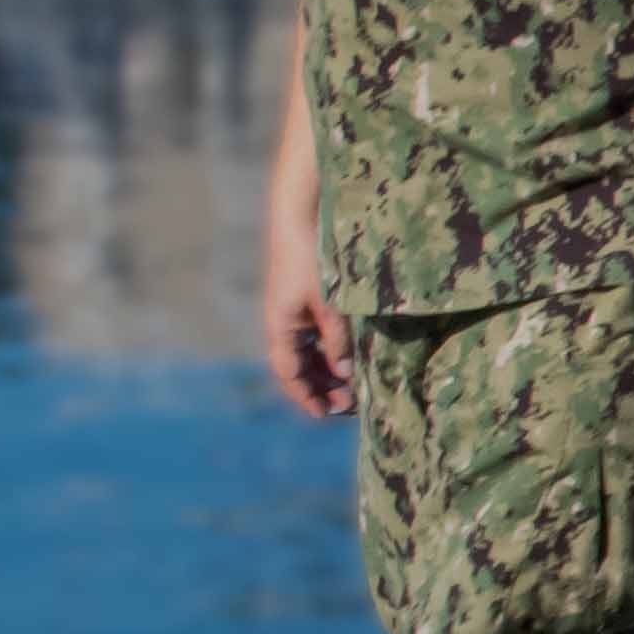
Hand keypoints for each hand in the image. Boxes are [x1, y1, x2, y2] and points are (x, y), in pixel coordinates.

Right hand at [261, 227, 352, 421]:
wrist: (299, 219)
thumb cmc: (313, 259)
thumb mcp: (330, 303)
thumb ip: (338, 338)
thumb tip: (345, 374)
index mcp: (281, 328)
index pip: (289, 373)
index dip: (307, 396)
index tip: (326, 414)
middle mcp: (282, 325)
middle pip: (298, 368)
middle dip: (321, 389)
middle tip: (350, 405)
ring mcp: (293, 314)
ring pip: (308, 354)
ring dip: (327, 372)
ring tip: (353, 388)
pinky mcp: (305, 303)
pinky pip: (314, 337)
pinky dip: (330, 352)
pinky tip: (349, 360)